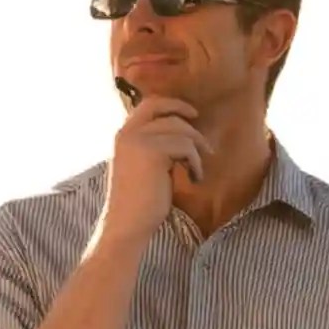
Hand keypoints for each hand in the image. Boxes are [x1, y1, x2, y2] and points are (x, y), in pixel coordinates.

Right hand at [98, 97, 213, 243]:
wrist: (127, 224)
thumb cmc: (139, 202)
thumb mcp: (143, 166)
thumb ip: (155, 146)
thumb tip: (183, 132)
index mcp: (123, 136)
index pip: (148, 104)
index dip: (172, 104)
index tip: (191, 114)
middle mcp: (127, 133)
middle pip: (165, 109)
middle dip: (189, 123)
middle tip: (205, 143)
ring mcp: (138, 140)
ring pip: (180, 129)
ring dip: (196, 149)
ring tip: (196, 171)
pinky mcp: (152, 152)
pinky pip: (185, 146)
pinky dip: (195, 163)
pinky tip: (194, 179)